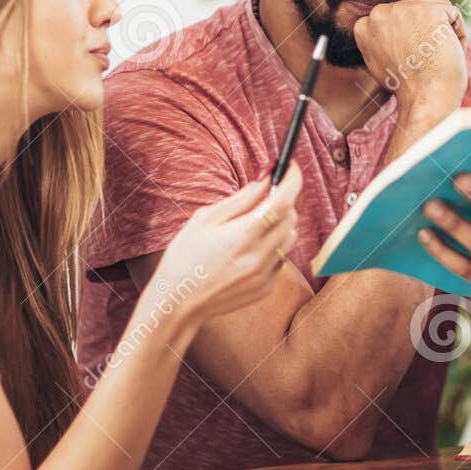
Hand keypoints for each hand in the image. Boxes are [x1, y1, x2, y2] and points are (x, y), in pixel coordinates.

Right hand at [150, 165, 302, 327]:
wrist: (178, 303)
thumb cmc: (184, 256)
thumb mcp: (205, 219)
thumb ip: (240, 199)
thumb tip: (266, 179)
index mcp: (243, 235)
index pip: (284, 199)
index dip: (292, 179)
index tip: (290, 166)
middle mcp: (260, 256)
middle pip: (291, 217)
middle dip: (283, 200)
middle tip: (265, 195)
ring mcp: (266, 274)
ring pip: (290, 238)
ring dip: (280, 224)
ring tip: (253, 224)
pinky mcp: (266, 288)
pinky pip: (281, 258)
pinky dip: (272, 247)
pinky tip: (248, 249)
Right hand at [353, 0, 467, 119]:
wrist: (424, 100)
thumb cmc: (409, 89)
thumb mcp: (381, 61)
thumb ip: (382, 40)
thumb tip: (394, 28)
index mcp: (364, 26)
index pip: (397, 19)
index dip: (411, 40)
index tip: (412, 61)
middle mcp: (379, 12)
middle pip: (416, 10)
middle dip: (426, 34)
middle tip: (426, 62)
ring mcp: (405, 9)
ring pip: (435, 10)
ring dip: (442, 33)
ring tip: (436, 58)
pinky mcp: (430, 11)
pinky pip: (453, 14)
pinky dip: (458, 34)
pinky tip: (448, 52)